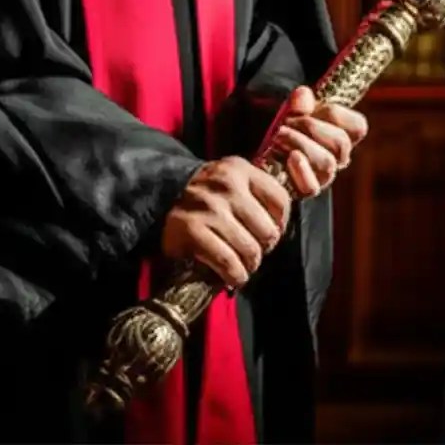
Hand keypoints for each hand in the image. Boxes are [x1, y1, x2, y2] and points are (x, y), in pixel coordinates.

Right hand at [163, 87, 367, 287]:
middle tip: (253, 253)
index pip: (281, 201)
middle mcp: (226, 184)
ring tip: (242, 266)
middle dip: (264, 248)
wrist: (157, 200)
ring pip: (250, 248)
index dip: (279, 225)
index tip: (268, 234)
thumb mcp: (233, 184)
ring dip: (249, 265)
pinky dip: (234, 274)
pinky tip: (232, 276)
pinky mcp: (190, 229)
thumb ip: (259, 196)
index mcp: (241, 169)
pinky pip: (227, 260)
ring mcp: (207, 206)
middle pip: (268, 230)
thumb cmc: (206, 200)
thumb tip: (287, 225)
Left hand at [266, 86, 368, 196]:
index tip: (311, 108)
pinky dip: (301, 170)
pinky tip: (288, 158)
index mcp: (337, 133)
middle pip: (341, 144)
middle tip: (287, 123)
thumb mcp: (285, 105)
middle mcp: (334, 157)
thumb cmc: (270, 121)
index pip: (357, 127)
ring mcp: (320, 177)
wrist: (247, 142)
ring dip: (300, 144)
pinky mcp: (302, 191)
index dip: (336, 115)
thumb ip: (299, 99)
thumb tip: (303, 96)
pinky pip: (312, 187)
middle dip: (311, 128)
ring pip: (327, 163)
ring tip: (278, 137)